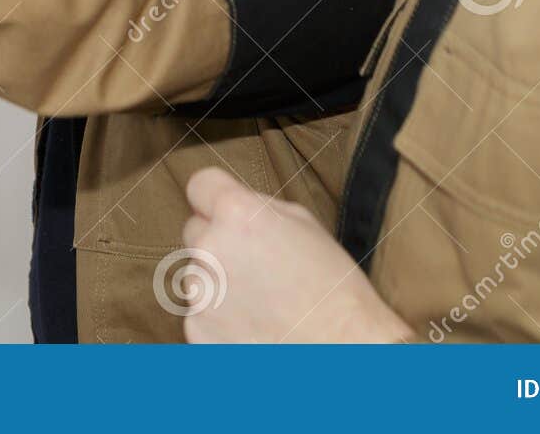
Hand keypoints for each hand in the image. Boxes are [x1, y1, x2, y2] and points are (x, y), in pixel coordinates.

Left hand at [181, 167, 413, 343]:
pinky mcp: (196, 331)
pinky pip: (201, 314)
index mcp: (236, 215)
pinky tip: (255, 328)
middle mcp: (210, 250)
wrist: (343, 353)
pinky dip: (220, 320)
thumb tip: (232, 205)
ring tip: (263, 303)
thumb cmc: (333, 289)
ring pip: (199, 276)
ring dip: (220, 284)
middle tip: (256, 264)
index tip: (225, 211)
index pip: (200, 185)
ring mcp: (200, 294)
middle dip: (219, 242)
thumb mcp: (306, 225)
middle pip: (196, 232)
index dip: (215, 197)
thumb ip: (259, 207)